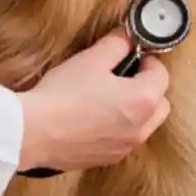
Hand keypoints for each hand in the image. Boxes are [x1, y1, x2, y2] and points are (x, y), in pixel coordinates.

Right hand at [16, 29, 170, 171]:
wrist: (34, 131)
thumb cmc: (63, 95)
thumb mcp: (90, 60)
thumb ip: (115, 44)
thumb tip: (126, 37)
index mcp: (144, 100)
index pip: (161, 74)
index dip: (147, 60)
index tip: (131, 55)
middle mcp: (142, 128)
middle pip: (159, 104)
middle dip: (147, 88)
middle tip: (122, 77)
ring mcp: (125, 147)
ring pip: (143, 125)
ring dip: (134, 111)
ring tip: (105, 99)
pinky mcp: (107, 159)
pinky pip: (123, 140)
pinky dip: (116, 129)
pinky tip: (91, 119)